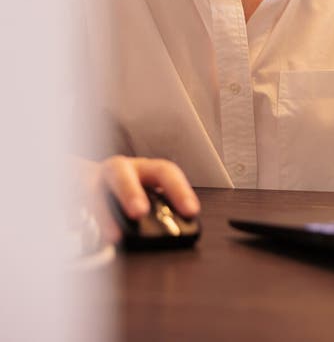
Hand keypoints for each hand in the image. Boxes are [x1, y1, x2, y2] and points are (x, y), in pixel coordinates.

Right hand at [74, 155, 199, 243]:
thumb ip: (158, 210)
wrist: (82, 177)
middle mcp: (117, 170)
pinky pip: (70, 202)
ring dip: (102, 212)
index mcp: (142, 169)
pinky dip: (73, 215)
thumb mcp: (143, 194)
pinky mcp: (71, 193)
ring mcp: (92, 181)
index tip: (191, 211)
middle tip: (139, 212)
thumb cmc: (123, 189)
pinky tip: (77, 227)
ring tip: (113, 236)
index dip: (179, 189)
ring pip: (92, 190)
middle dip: (130, 192)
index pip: (164, 171)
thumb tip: (176, 232)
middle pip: (122, 174)